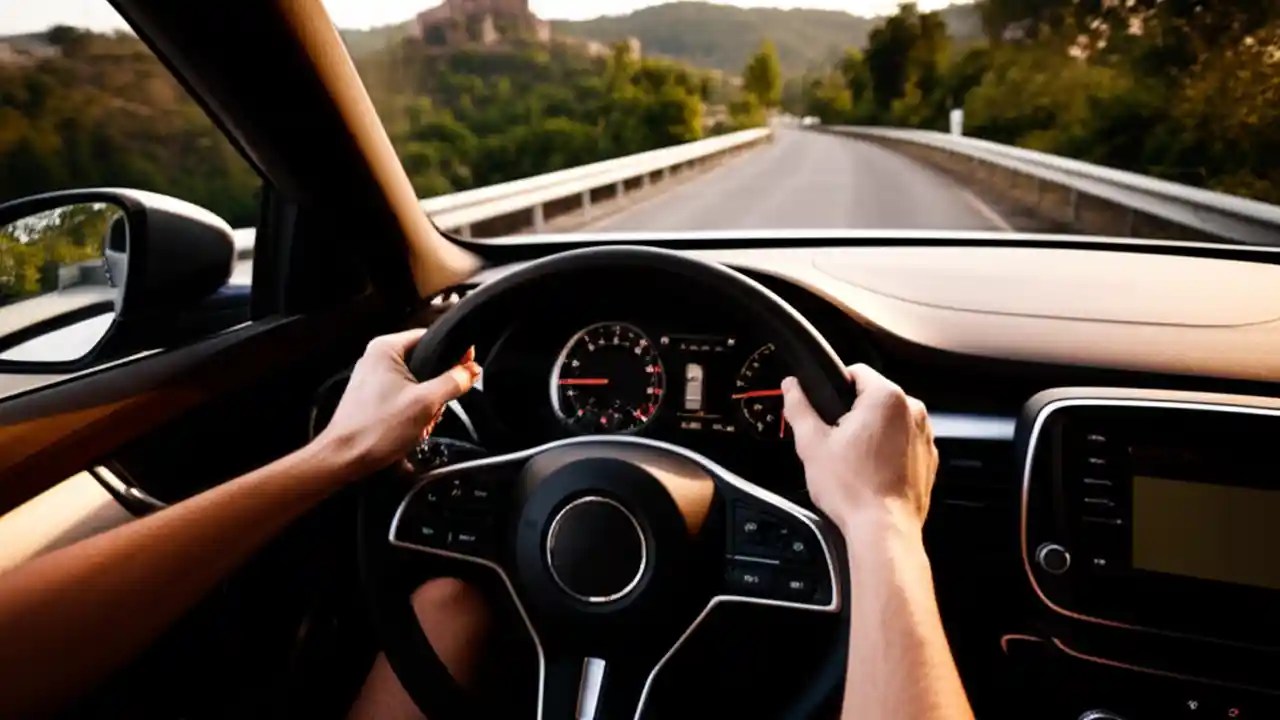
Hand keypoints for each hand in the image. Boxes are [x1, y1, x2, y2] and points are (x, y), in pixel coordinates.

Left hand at [317, 329, 480, 474]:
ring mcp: (374, 378)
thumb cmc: (378, 427)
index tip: (469, 370)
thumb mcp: (426, 403)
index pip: (431, 338)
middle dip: (438, 388)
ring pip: (418, 383)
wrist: (344, 459)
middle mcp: (378, 358)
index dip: (454, 353)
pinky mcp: (373, 397)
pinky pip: (405, 396)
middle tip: (435, 408)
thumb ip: (454, 381)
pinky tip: (413, 428)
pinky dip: (414, 411)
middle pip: (426, 363)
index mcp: (386, 348)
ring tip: (422, 423)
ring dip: (427, 405)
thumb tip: (472, 370)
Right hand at [781, 364, 937, 537]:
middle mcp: (913, 410)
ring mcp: (925, 435)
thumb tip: (791, 386)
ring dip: (872, 432)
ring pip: (889, 421)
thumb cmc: (852, 489)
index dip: (834, 388)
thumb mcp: (813, 444)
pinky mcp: (929, 458)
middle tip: (835, 442)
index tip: (825, 410)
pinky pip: (903, 442)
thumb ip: (799, 407)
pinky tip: (871, 472)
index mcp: (886, 397)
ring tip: (854, 461)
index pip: (856, 371)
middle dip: (853, 413)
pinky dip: (888, 451)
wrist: (883, 529)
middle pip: (874, 397)